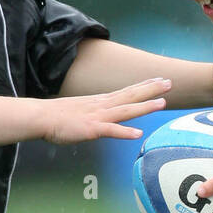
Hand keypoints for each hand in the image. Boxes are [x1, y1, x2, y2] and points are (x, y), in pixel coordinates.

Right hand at [40, 78, 170, 143]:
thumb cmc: (59, 115)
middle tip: (170, 82)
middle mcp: (103, 105)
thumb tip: (106, 115)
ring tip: (162, 103)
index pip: (127, 91)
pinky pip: (111, 130)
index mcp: (102, 101)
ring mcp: (98, 116)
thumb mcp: (83, 110)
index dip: (145, 85)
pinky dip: (125, 132)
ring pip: (126, 110)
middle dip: (152, 89)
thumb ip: (97, 112)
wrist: (42, 117)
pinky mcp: (91, 129)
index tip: (159, 79)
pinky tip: (138, 133)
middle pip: (131, 95)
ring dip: (144, 107)